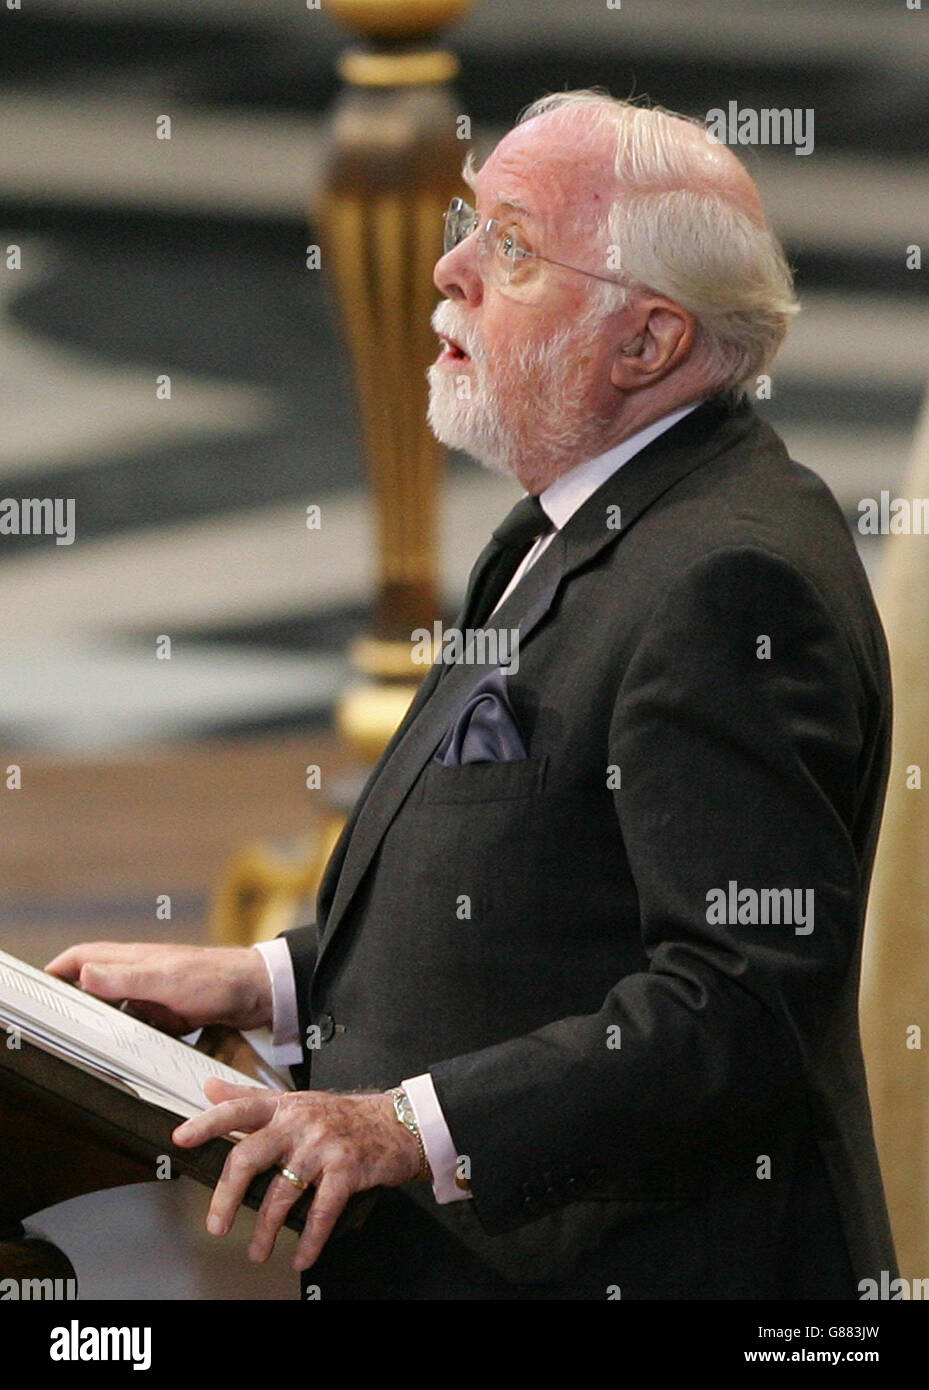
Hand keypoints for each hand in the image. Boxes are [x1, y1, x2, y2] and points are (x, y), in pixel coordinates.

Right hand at [44, 942, 271, 1034]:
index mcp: (134, 959)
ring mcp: (157, 992)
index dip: (59, 969)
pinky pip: (143, 1024)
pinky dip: (135, 1034)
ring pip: (119, 1007)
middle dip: (78, 999)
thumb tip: (84, 973)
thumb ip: (126, 979)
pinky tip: (133, 1048)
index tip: (42, 988)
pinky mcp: (173, 1011)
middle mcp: (142, 972)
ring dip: (107, 1021)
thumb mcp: (166, 981)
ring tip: (93, 1040)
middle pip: (97, 983)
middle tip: (62, 1022)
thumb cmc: (218, 978)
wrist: (259, 991)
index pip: (84, 957)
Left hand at [172, 1079, 422, 1269]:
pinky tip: (301, 1256)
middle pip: (249, 1156)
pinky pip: (320, 1213)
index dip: (207, 1123)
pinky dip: (309, 1241)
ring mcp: (323, 1146)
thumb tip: (211, 1087)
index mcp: (284, 1107)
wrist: (398, 1123)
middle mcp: (300, 1123)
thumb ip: (251, 1097)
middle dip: (227, 1197)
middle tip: (216, 1224)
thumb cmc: (344, 1115)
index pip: (238, 1110)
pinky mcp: (346, 1170)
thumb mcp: (296, 1101)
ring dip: (265, 1230)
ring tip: (258, 1249)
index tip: (181, 1139)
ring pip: (281, 1193)